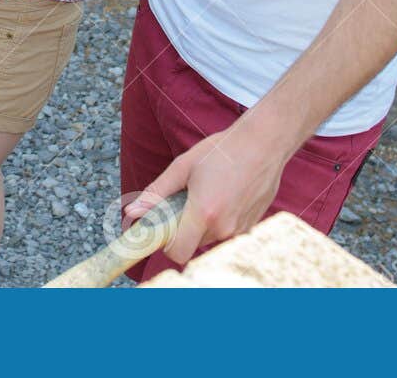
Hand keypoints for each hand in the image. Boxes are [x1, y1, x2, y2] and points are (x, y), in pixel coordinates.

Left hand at [122, 119, 288, 264]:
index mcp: (204, 213)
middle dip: (185, 228)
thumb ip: (156, 193)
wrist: (264, 143)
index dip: (167, 244)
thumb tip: (132, 212)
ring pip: (210, 238)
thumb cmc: (223, 150)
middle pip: (193, 244)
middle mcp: (224, 228)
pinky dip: (220, 220)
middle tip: (187, 200)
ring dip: (203, 224)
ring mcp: (241, 229)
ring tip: (208, 193)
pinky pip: (227, 232)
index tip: (165, 227)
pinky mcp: (252, 226)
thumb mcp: (183, 166)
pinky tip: (225, 195)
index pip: (178, 253)